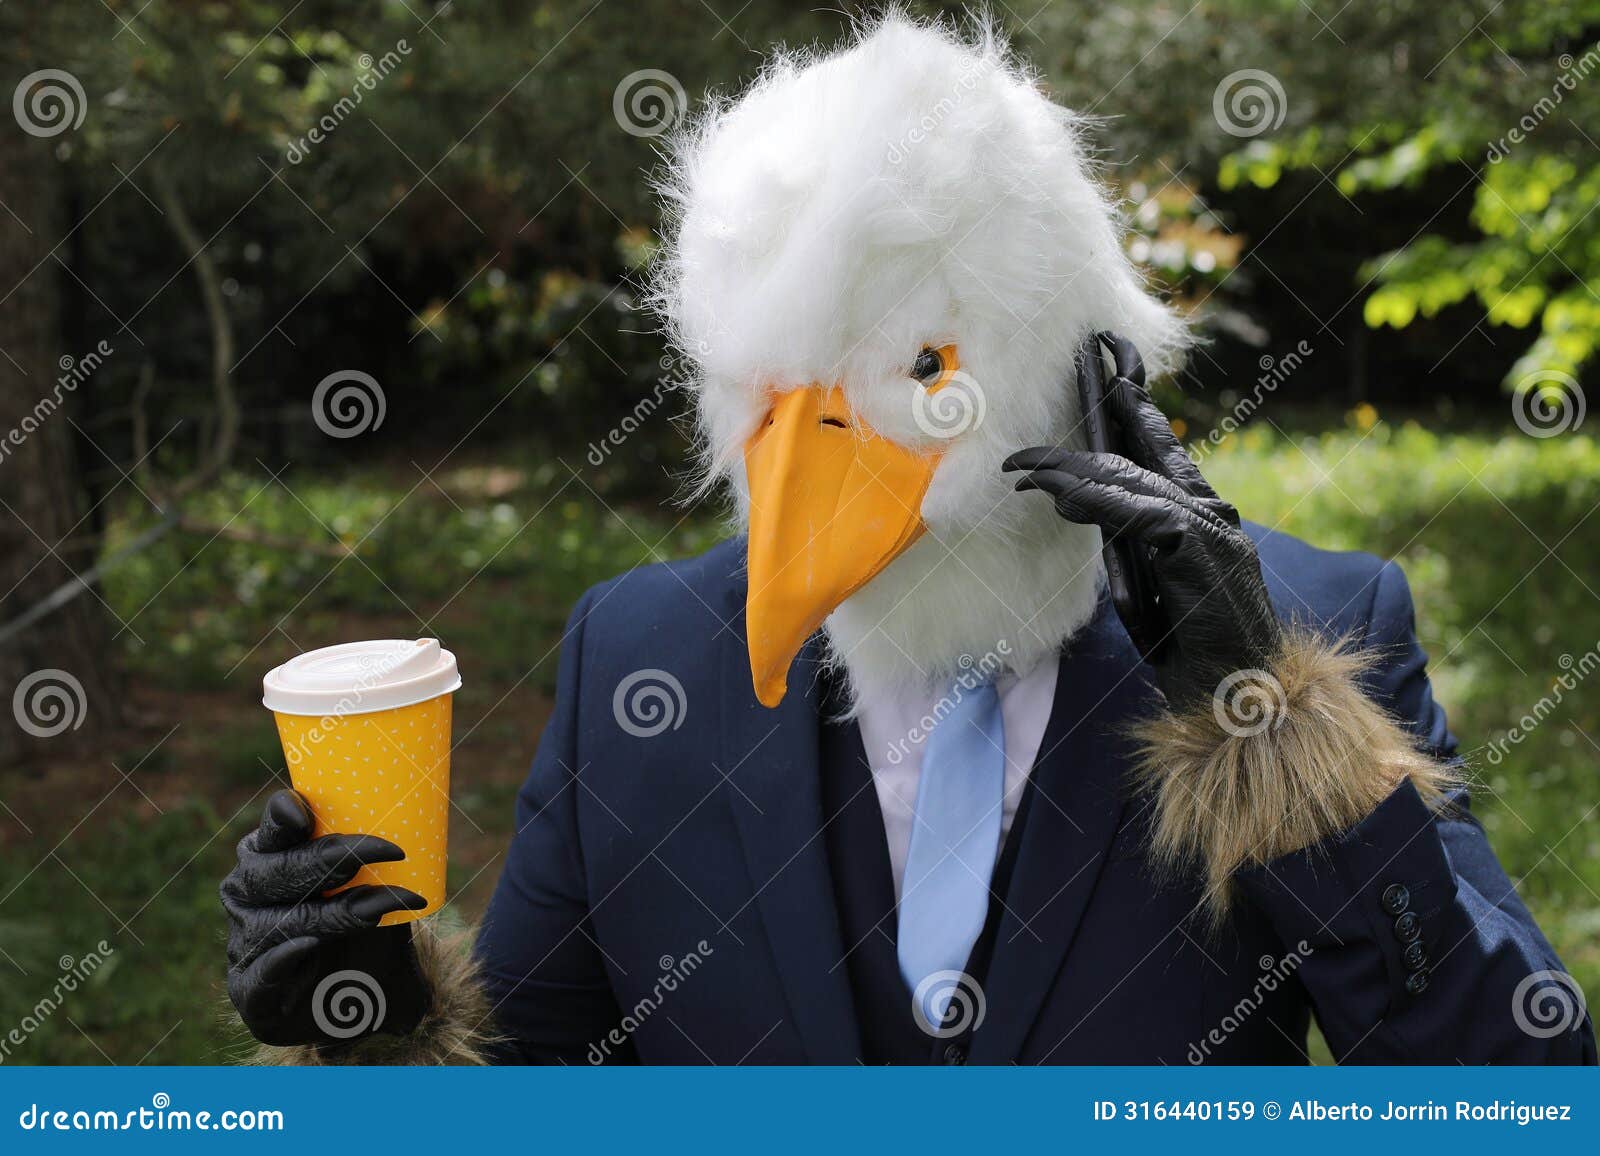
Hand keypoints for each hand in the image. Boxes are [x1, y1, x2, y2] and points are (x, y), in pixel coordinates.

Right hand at [222, 789, 431, 1047]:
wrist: (365, 1003)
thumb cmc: (367, 931)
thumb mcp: (379, 889)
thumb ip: (383, 857)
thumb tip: (422, 823)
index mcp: (268, 855)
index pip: (273, 831)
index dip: (283, 817)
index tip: (304, 812)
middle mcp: (247, 894)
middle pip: (275, 872)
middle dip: (329, 859)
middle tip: (387, 851)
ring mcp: (243, 942)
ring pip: (277, 922)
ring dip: (331, 913)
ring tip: (377, 909)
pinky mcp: (248, 990)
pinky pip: (260, 974)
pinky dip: (283, 958)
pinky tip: (308, 945)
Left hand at [1004, 339, 1280, 709]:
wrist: (1238, 689)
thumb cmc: (1194, 643)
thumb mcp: (1154, 583)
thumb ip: (1132, 539)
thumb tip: (1082, 505)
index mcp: (1203, 515)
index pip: (1162, 448)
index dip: (1133, 408)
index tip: (1108, 375)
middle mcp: (1210, 511)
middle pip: (1140, 454)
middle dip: (1087, 431)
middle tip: (1037, 431)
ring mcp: (1208, 526)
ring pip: (1129, 480)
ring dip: (1070, 474)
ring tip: (1026, 470)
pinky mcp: (1197, 548)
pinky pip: (1135, 514)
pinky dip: (1094, 504)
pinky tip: (1062, 499)